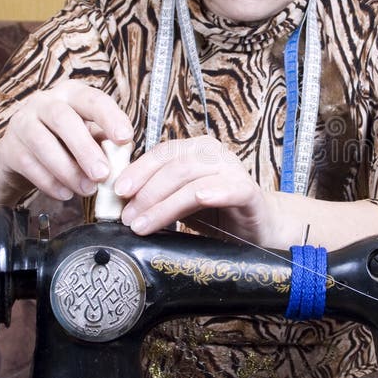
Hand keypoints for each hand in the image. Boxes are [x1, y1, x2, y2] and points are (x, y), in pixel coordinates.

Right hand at [0, 80, 133, 200]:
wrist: (24, 155)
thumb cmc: (66, 142)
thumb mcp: (89, 136)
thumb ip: (105, 142)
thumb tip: (123, 155)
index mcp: (72, 94)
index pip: (93, 99)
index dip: (110, 118)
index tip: (125, 138)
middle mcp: (45, 102)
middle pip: (63, 119)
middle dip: (85, 149)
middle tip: (103, 175)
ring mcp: (23, 122)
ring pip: (42, 142)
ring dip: (68, 170)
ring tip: (87, 190)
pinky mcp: (9, 146)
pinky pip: (28, 164)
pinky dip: (50, 182)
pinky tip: (66, 194)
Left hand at [115, 136, 270, 243]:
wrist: (259, 227)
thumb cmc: (217, 213)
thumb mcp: (182, 200)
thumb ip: (159, 194)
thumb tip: (121, 203)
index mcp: (197, 149)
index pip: (162, 153)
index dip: (138, 170)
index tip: (118, 192)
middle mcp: (215, 154)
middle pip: (174, 165)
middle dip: (146, 192)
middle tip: (127, 217)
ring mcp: (234, 170)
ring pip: (192, 180)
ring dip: (164, 204)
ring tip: (144, 224)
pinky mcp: (249, 192)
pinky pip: (229, 188)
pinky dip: (213, 192)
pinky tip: (200, 200)